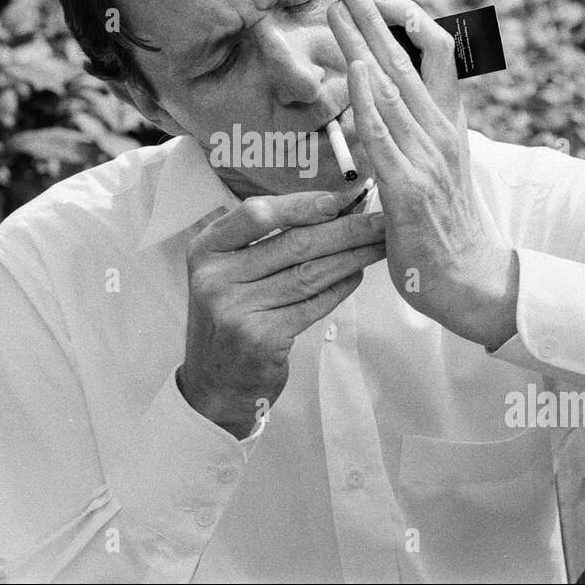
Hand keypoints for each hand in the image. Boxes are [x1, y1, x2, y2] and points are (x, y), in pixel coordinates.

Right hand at [180, 190, 387, 437]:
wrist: (214, 384)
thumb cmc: (231, 319)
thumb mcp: (228, 274)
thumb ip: (262, 243)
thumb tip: (328, 209)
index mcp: (206, 250)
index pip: (256, 214)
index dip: (300, 204)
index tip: (338, 200)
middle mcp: (215, 277)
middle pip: (292, 243)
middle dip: (344, 229)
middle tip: (379, 220)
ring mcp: (236, 309)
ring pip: (309, 274)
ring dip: (351, 257)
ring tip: (378, 246)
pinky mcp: (261, 338)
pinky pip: (312, 305)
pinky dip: (339, 288)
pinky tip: (356, 276)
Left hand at [326, 0, 517, 348]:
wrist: (470, 282)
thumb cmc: (444, 229)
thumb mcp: (436, 169)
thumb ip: (414, 134)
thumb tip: (383, 103)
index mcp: (448, 125)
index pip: (434, 54)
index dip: (406, 20)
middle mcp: (441, 132)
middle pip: (407, 57)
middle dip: (372, 14)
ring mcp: (427, 158)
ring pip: (392, 86)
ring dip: (362, 41)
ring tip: (336, 6)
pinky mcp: (409, 188)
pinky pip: (385, 136)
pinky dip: (369, 99)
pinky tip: (356, 67)